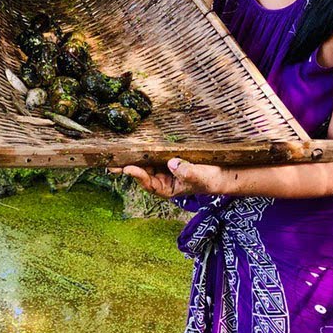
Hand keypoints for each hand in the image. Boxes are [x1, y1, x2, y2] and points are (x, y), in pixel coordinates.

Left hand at [108, 158, 223, 197]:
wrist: (220, 171)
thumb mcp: (200, 176)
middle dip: (128, 166)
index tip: (129, 169)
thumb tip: (172, 163)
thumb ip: (188, 171)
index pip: (149, 184)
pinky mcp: (167, 156)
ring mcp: (163, 167)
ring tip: (118, 151)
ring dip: (133, 156)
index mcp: (167, 189)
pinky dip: (145, 149)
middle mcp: (162, 179)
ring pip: (145, 162)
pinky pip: (153, 153)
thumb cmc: (210, 178)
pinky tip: (135, 143)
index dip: (138, 177)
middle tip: (112, 161)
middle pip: (142, 172)